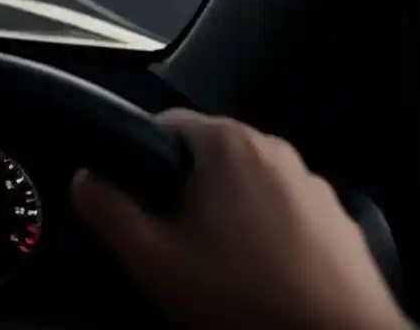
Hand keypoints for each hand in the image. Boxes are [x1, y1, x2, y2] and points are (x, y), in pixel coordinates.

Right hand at [71, 109, 408, 328]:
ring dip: (223, 211)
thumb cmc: (242, 295)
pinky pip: (282, 210)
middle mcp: (274, 147)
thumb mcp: (153, 258)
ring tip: (213, 263)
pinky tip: (256, 274)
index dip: (136, 158)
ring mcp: (311, 182)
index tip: (130, 199)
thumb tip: (82, 180)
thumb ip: (108, 211)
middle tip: (167, 239)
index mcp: (226, 143)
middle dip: (181, 189)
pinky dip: (263, 231)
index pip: (162, 123)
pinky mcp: (336, 217)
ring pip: (245, 184)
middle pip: (205, 154)